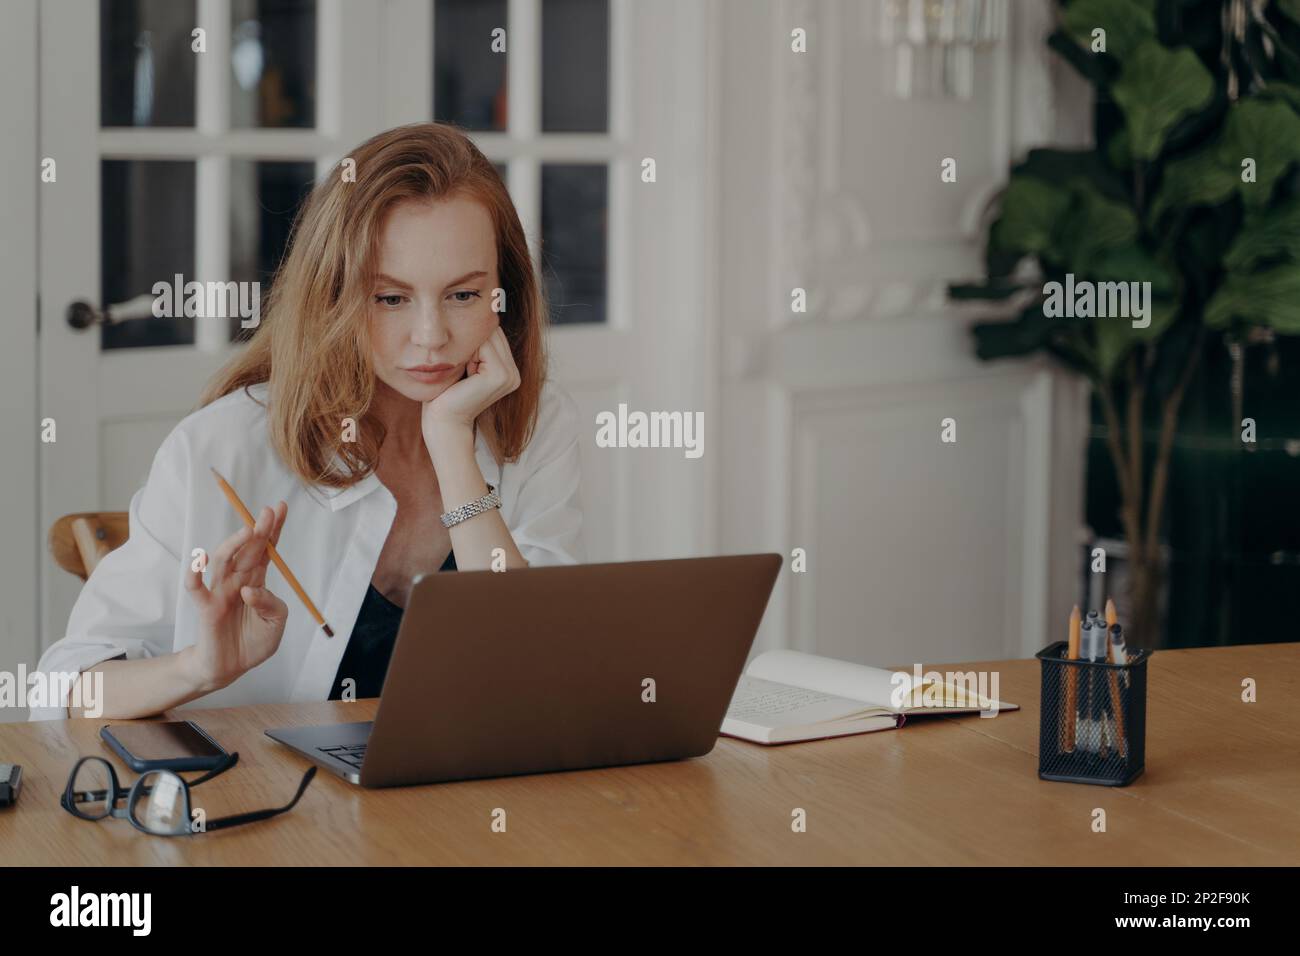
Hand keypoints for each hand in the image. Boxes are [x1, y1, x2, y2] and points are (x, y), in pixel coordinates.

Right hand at [182, 502, 289, 692]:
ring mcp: (220, 591)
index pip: (265, 549)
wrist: (232, 666)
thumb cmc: (254, 641)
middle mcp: (238, 580)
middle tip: (268, 512)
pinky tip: (199, 560)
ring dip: (234, 544)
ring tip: (248, 530)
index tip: (281, 507)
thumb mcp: (276, 622)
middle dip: (258, 529)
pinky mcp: (206, 607)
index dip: (273, 529)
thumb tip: (251, 590)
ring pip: (223, 561)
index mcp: (257, 580)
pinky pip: (196, 588)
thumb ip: (271, 604)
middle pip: (247, 550)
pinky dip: (194, 574)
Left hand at [421, 326, 521, 439]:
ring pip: (487, 336)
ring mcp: (510, 375)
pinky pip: (483, 345)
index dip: (472, 340)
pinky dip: (468, 354)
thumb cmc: (446, 393)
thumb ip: (476, 345)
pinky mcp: (501, 375)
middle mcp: (514, 373)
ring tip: (463, 372)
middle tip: (461, 370)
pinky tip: (464, 375)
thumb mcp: (464, 365)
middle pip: (492, 332)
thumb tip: (478, 314)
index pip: (493, 334)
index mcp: (509, 370)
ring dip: (469, 348)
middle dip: (471, 342)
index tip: (461, 365)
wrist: (443, 421)